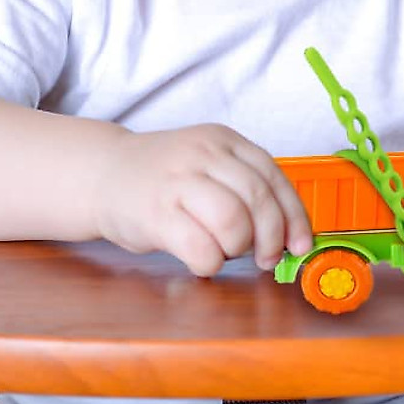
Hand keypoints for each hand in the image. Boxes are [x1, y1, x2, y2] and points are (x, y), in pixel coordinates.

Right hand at [93, 125, 314, 276]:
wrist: (102, 174)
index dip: (293, 215)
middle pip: (257, 198)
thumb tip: (289, 235)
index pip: (273, 176)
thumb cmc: (165, 179)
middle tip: (265, 258)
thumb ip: (244, 188)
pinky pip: (200, 247)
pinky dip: (210, 262)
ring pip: (233, 220)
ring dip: (237, 247)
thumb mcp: (208, 165)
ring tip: (223, 250)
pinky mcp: (156, 213)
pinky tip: (201, 260)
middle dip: (270, 237)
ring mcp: (177, 181)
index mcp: (223, 140)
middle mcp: (203, 154)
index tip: (300, 244)